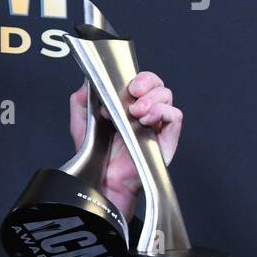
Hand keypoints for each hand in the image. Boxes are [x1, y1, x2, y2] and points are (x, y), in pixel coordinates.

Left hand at [68, 71, 183, 223]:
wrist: (101, 180)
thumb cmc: (95, 154)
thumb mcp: (82, 121)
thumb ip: (83, 98)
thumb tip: (89, 80)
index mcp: (127, 104)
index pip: (141, 80)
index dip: (135, 77)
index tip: (123, 85)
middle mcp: (145, 112)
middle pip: (157, 84)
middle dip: (146, 82)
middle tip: (132, 93)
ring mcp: (157, 124)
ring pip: (167, 96)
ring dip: (151, 98)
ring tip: (135, 111)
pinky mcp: (166, 139)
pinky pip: (175, 117)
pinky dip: (163, 112)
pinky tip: (146, 120)